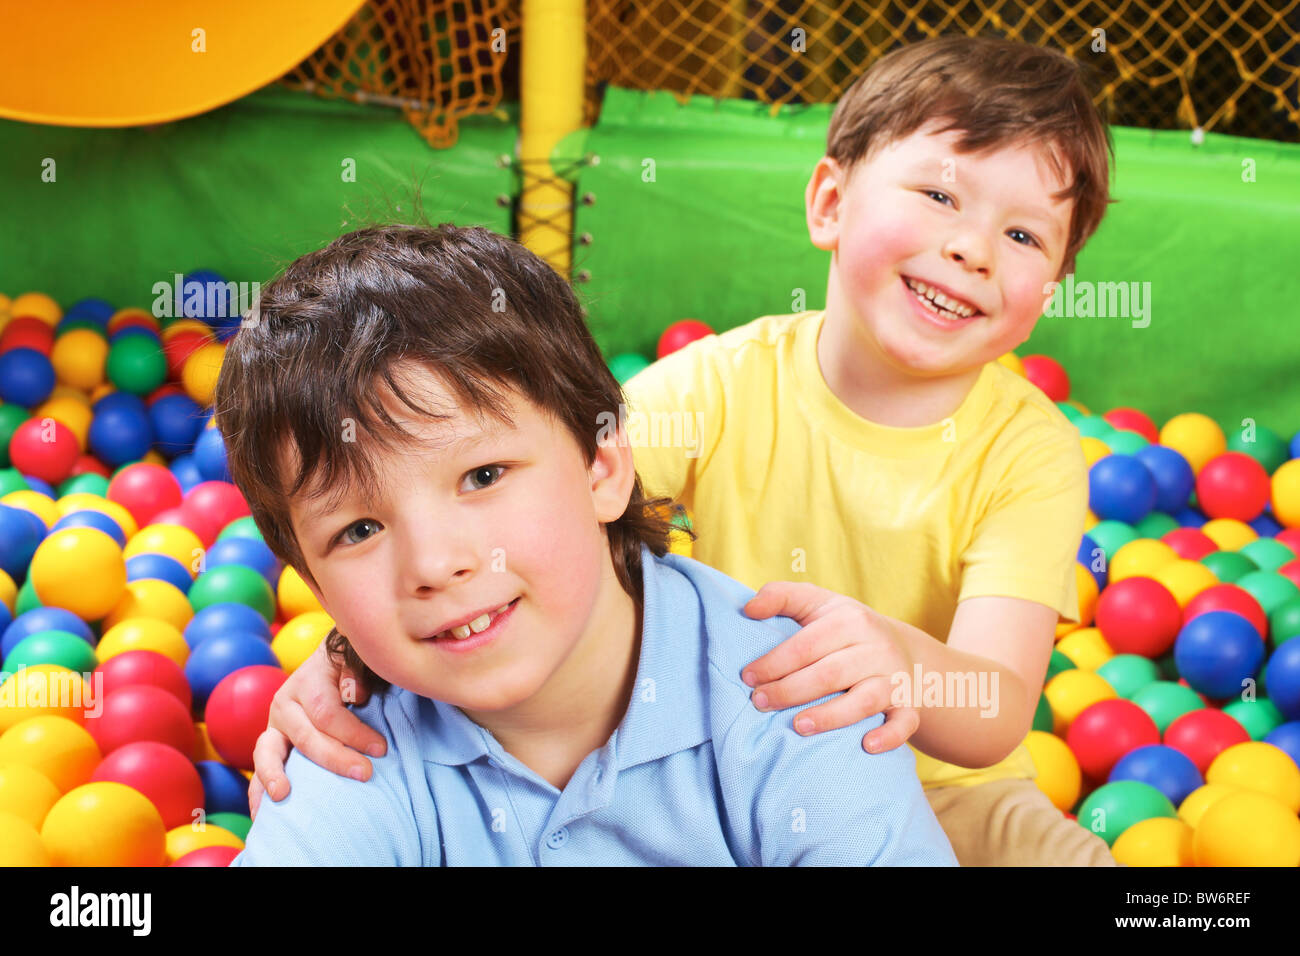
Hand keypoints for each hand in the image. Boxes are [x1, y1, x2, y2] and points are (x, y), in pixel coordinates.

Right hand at [248, 639, 385, 819]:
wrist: (331, 664)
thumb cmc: (350, 667)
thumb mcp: (356, 659)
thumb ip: (356, 670)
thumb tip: (354, 694)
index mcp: (307, 681)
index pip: (326, 712)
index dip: (353, 732)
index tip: (380, 749)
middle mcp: (285, 704)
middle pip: (305, 736)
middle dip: (335, 758)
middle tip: (364, 773)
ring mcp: (275, 726)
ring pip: (268, 752)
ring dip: (275, 775)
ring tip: (283, 796)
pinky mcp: (272, 745)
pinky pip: (259, 769)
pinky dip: (258, 791)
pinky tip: (262, 814)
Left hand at [741, 581, 919, 754]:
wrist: (902, 648)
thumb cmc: (844, 627)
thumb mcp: (817, 603)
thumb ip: (782, 597)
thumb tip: (749, 608)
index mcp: (850, 620)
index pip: (806, 644)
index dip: (773, 663)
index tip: (747, 677)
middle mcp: (875, 647)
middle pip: (829, 673)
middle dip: (790, 691)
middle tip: (759, 703)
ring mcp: (895, 677)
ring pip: (865, 700)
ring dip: (831, 716)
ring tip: (798, 726)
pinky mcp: (908, 705)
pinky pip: (904, 723)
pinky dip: (889, 736)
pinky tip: (867, 746)